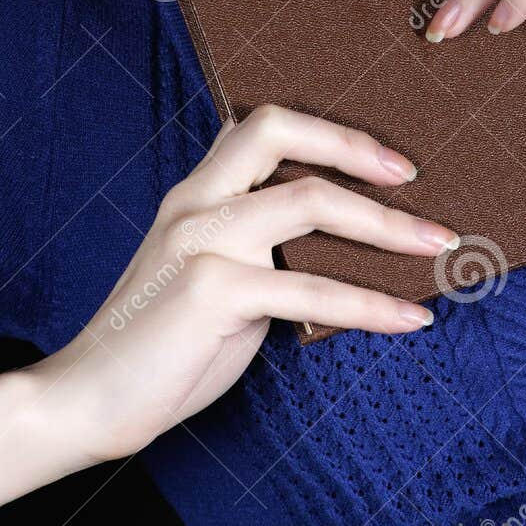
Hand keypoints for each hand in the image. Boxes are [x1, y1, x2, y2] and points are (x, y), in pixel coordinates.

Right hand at [27, 105, 458, 465]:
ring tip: (437, 245)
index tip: (387, 158)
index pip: (261, 125)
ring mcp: (201, 240)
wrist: (87, 399)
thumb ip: (257, 245)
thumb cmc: (161, 345)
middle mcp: (197, 202)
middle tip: (413, 176)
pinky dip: (370, 305)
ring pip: (308, 202)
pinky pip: (309, 290)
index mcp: (197, 192)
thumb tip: (337, 238)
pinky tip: (410, 319)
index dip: (329, 130)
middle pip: (278, 132)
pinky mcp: (212, 291)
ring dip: (386, 223)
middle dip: (354, 146)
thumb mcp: (213, 276)